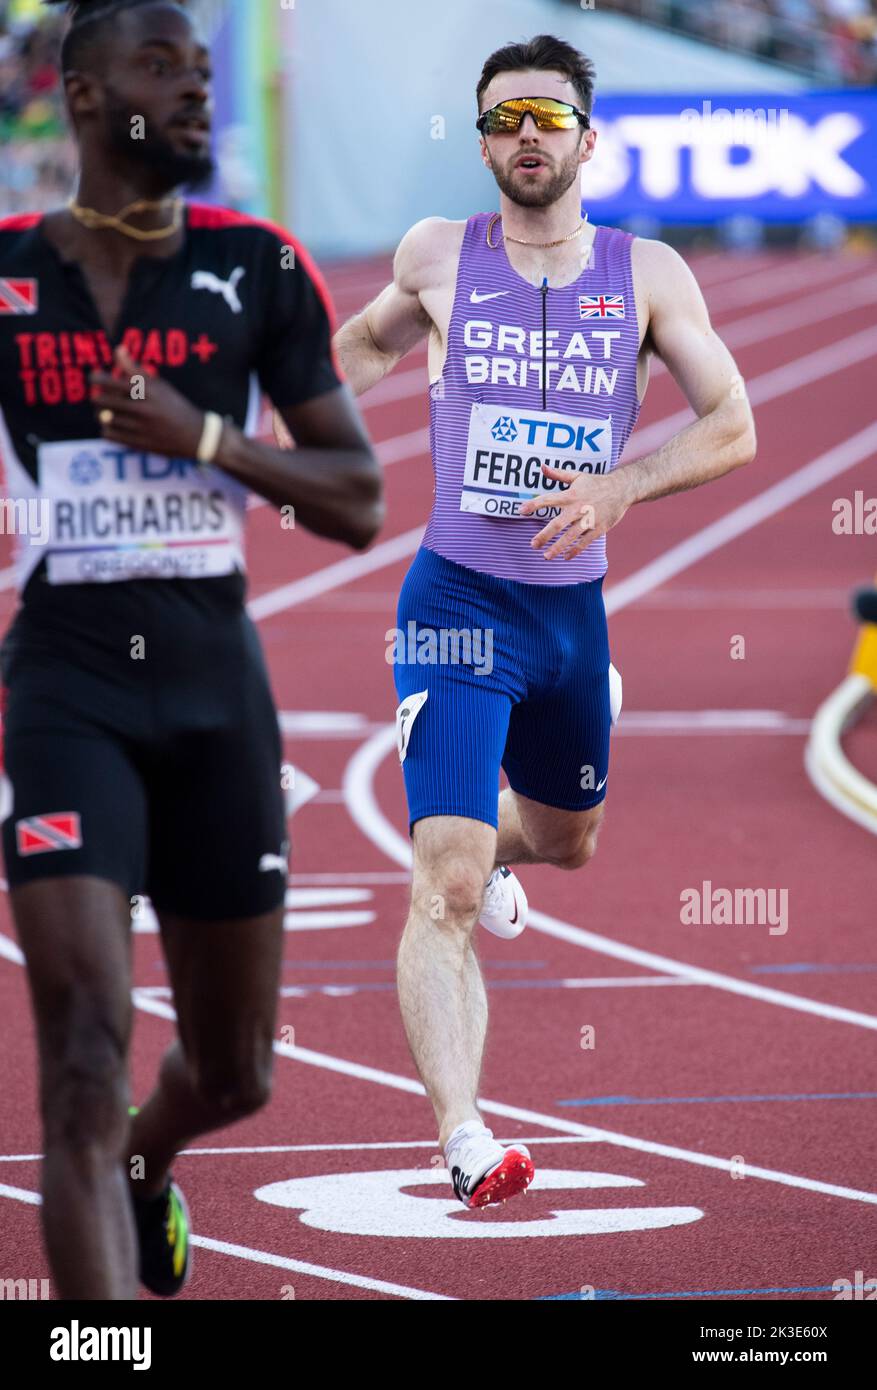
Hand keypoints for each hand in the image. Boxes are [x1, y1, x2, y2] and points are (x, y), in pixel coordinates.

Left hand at [91, 346, 205, 458]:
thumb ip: (135, 368)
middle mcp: (141, 408)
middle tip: (99, 396)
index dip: (96, 378)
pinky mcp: (137, 443)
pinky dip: (107, 429)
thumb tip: (117, 349)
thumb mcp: (158, 384)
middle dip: (97, 396)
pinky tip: (114, 425)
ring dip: (101, 413)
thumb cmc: (174, 405)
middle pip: (101, 400)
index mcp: (146, 391)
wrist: (194, 435)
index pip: (109, 381)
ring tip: (106, 411)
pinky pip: (108, 434)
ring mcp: (139, 427)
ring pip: (104, 418)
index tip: (94, 377)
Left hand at [520, 465, 631, 560]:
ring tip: (546, 556)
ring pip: (570, 536)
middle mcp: (578, 508)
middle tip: (533, 544)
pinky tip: (566, 557)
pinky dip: (575, 550)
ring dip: (558, 547)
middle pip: (558, 523)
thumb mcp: (578, 476)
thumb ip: (558, 474)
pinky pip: (585, 542)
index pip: (549, 499)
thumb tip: (542, 467)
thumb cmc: (597, 483)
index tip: (521, 510)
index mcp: (571, 495)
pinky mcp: (599, 528)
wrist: (622, 489)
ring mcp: (589, 519)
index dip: (535, 504)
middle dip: (544, 535)